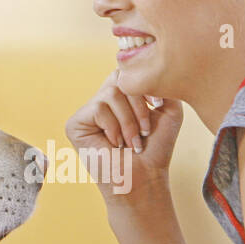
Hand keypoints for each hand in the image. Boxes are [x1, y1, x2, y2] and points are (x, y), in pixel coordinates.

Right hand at [64, 70, 183, 206]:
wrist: (144, 178)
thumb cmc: (156, 149)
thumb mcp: (169, 110)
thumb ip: (163, 84)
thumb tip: (147, 65)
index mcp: (120, 97)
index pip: (127, 72)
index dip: (143, 84)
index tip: (158, 103)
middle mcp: (102, 101)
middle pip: (120, 78)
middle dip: (139, 105)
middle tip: (145, 132)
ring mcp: (87, 113)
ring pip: (111, 94)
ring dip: (128, 121)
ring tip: (131, 142)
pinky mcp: (75, 124)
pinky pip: (98, 108)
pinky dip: (113, 127)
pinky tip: (114, 145)